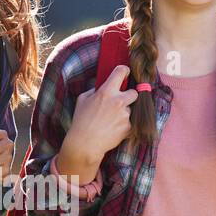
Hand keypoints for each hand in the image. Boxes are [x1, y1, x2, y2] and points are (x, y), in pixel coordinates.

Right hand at [57, 65, 138, 180]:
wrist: (85, 144)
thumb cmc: (81, 121)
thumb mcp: (82, 100)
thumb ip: (95, 90)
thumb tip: (102, 87)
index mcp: (106, 92)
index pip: (121, 72)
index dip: (124, 71)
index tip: (125, 73)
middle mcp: (118, 101)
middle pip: (134, 92)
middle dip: (129, 96)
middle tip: (120, 102)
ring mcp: (125, 115)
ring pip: (130, 110)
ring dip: (123, 113)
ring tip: (110, 121)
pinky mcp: (128, 127)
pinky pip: (129, 122)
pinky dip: (123, 125)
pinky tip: (112, 129)